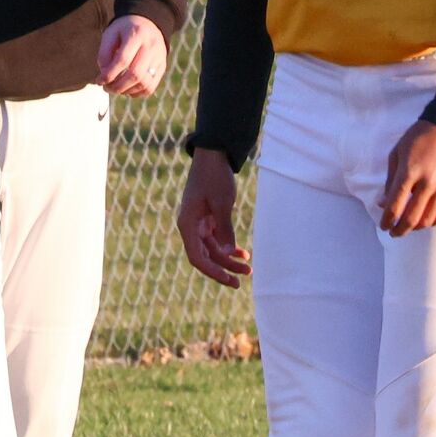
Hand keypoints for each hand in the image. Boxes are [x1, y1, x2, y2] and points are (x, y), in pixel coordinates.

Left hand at [98, 13, 168, 96]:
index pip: (123, 60)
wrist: (148, 22)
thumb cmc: (124, 30)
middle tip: (106, 88)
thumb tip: (104, 75)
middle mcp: (151, 46)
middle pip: (135, 74)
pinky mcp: (162, 66)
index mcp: (137, 34)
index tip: (98, 81)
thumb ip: (104, 53)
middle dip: (117, 86)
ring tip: (116, 89)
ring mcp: (159, 57)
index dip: (109, 74)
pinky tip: (127, 90)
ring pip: (144, 83)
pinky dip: (137, 93)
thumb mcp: (111, 33)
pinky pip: (151, 87)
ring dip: (127, 91)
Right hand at [177, 147, 251, 285]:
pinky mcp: (207, 220)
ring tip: (248, 268)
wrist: (214, 155)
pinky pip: (217, 240)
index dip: (213, 272)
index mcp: (187, 224)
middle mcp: (190, 227)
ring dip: (229, 260)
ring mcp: (198, 224)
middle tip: (242, 281)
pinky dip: (229, 247)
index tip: (230, 280)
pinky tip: (243, 253)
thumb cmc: (215, 177)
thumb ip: (224, 230)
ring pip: (213, 250)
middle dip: (223, 269)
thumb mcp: (222, 203)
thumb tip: (226, 255)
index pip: (197, 257)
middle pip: (205, 257)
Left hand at [380, 121, 435, 236]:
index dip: (387, 221)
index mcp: (409, 172)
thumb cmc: (420, 137)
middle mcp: (427, 182)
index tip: (384, 226)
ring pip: (428, 219)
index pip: (394, 206)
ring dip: (416, 228)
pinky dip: (433, 222)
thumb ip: (390, 180)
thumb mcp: (397, 153)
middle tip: (394, 233)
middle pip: (411, 218)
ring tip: (409, 227)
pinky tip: (426, 221)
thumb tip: (383, 203)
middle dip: (399, 230)